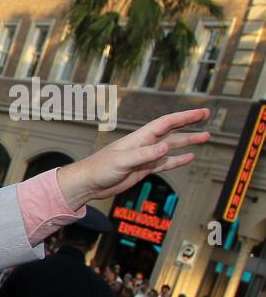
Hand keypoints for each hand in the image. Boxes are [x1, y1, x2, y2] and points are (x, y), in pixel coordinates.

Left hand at [56, 108, 210, 209]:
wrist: (88, 184)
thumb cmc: (99, 169)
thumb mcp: (123, 161)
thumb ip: (145, 155)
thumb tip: (166, 147)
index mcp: (139, 138)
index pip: (166, 123)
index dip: (184, 117)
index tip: (201, 113)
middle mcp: (144, 145)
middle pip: (171, 131)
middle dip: (189, 123)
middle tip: (207, 116)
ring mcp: (144, 157)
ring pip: (171, 147)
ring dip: (187, 142)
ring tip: (205, 137)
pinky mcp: (142, 169)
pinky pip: (164, 163)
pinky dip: (177, 160)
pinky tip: (189, 157)